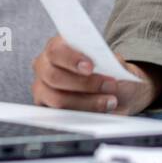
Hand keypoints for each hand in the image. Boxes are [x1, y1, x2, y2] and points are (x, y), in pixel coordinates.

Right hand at [31, 35, 159, 115]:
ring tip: (110, 101)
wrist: (117, 91)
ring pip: (58, 99)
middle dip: (85, 84)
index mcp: (58, 46)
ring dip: (88, 102)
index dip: (72, 60)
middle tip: (110, 86)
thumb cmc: (110, 71)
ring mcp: (43, 89)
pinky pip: (60, 116)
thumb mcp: (115, 62)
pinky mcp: (48, 109)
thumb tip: (109, 64)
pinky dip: (83, 114)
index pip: (56, 51)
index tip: (90, 67)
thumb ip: (110, 60)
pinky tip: (99, 112)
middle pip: (54, 76)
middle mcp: (45, 66)